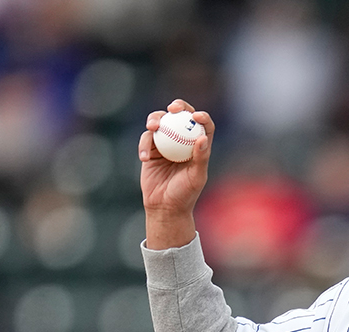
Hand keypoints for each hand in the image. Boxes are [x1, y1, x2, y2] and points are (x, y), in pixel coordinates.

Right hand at [138, 99, 214, 248]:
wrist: (164, 207)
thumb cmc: (185, 194)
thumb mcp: (196, 178)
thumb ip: (200, 158)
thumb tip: (202, 138)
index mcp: (199, 146)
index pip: (204, 125)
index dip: (202, 116)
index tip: (196, 116)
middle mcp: (183, 141)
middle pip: (181, 117)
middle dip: (178, 106)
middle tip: (173, 108)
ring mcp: (166, 143)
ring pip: (161, 122)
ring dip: (155, 119)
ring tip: (152, 127)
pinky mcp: (150, 149)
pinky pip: (146, 139)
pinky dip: (144, 145)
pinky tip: (144, 157)